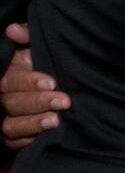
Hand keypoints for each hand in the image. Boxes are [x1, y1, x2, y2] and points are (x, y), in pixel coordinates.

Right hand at [1, 23, 67, 148]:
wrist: (70, 87)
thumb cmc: (54, 64)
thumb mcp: (43, 47)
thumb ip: (29, 36)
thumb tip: (12, 29)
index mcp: (11, 75)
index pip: (12, 81)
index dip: (29, 82)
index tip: (52, 82)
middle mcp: (5, 98)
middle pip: (12, 104)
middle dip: (39, 103)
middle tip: (64, 101)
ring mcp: (8, 118)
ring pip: (11, 126)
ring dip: (34, 123)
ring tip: (57, 120)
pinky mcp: (15, 137)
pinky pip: (14, 142)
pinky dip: (30, 140)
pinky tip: (47, 136)